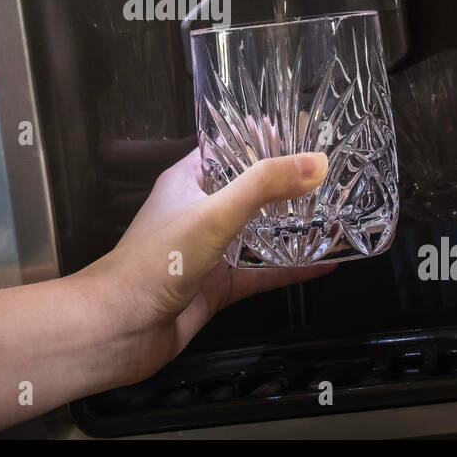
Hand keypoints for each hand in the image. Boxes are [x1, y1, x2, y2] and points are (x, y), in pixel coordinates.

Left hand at [76, 148, 335, 386]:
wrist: (120, 327)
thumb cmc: (157, 261)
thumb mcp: (215, 213)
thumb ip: (264, 186)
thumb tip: (317, 161)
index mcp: (187, 181)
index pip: (228, 147)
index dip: (264, 136)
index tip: (308, 129)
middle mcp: (197, 211)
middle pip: (247, 189)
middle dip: (286, 182)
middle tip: (333, 172)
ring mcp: (208, 251)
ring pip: (256, 233)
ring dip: (290, 225)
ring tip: (335, 212)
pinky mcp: (217, 286)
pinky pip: (260, 274)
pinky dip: (290, 270)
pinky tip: (325, 265)